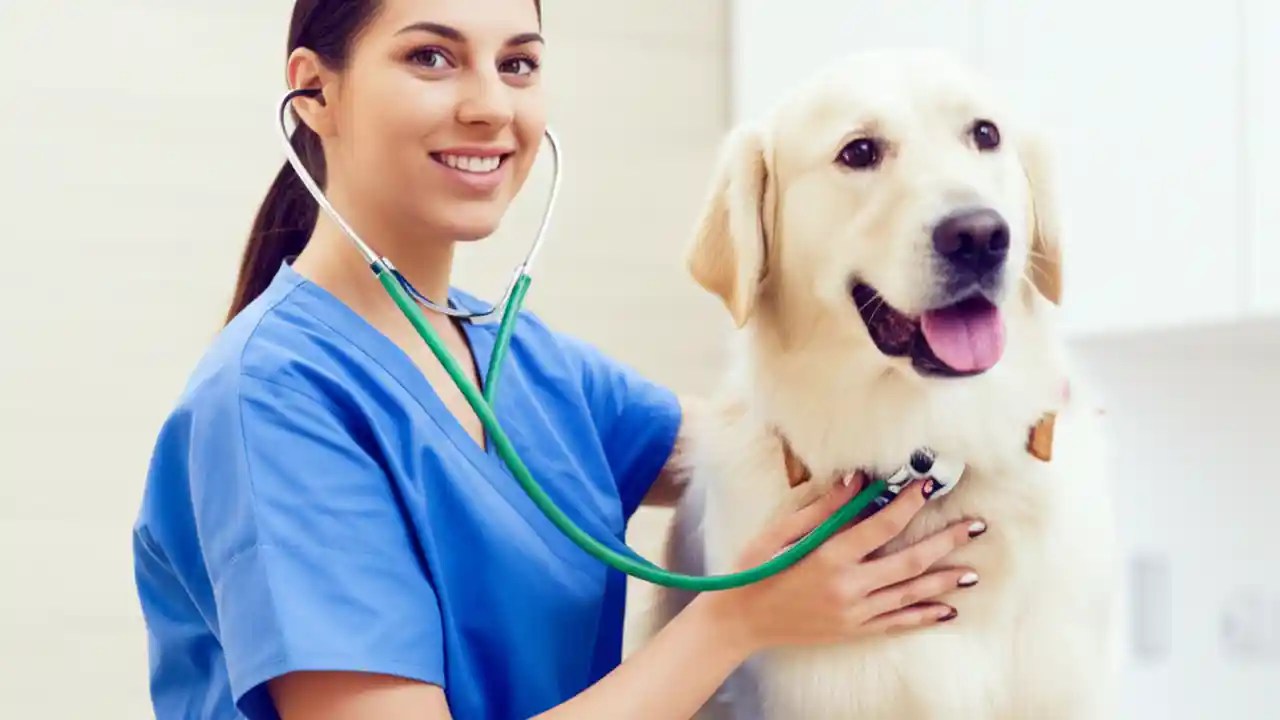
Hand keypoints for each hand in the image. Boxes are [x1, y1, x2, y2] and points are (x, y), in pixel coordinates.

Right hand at [711, 473, 985, 654]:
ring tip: (971, 570)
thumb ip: (824, 508)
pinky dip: (924, 615)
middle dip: (945, 542)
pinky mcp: (853, 629)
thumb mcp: (781, 531)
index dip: (909, 503)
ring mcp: (854, 612)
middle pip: (909, 561)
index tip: (929, 484)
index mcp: (829, 557)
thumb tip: (858, 480)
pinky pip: (897, 622)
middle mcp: (848, 587)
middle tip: (974, 527)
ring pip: (910, 593)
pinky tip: (946, 609)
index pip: (881, 525)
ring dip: (943, 580)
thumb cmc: (756, 570)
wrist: (741, 620)